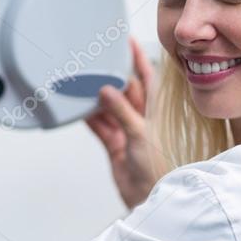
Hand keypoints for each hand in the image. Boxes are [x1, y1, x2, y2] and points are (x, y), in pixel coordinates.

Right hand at [85, 37, 167, 208]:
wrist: (151, 198)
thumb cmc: (161, 168)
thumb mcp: (142, 134)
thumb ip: (122, 112)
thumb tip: (106, 90)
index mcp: (158, 110)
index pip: (148, 78)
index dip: (138, 59)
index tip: (127, 42)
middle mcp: (144, 118)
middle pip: (125, 91)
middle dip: (110, 78)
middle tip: (95, 62)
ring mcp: (129, 131)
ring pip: (110, 108)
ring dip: (97, 99)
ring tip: (82, 84)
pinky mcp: (116, 144)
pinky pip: (100, 126)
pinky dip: (90, 118)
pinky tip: (79, 108)